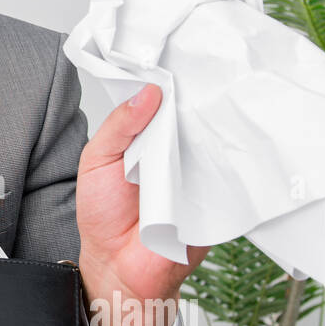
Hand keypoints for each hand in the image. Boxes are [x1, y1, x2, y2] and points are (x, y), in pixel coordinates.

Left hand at [75, 83, 210, 325]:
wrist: (119, 267)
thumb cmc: (103, 216)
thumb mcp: (96, 161)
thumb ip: (118, 127)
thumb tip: (148, 92)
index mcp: (145, 138)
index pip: (164, 103)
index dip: (173, 83)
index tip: (184, 58)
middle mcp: (174, 151)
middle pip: (194, 117)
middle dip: (199, 100)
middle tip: (211, 75)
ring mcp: (197, 173)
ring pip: (214, 141)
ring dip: (215, 128)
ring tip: (223, 105)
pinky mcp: (215, 197)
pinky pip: (227, 174)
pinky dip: (227, 163)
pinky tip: (227, 147)